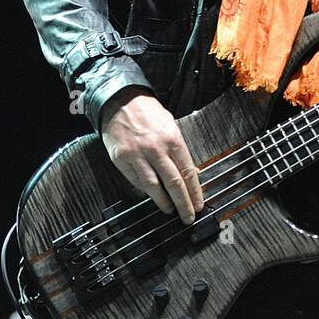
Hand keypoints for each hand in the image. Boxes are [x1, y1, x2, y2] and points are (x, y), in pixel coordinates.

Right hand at [100, 88, 204, 223]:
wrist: (120, 101)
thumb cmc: (148, 113)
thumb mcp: (171, 126)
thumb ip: (180, 151)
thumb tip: (192, 173)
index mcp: (173, 139)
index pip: (187, 172)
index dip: (194, 192)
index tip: (199, 204)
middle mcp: (156, 149)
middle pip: (173, 183)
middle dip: (183, 203)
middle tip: (188, 216)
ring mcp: (137, 155)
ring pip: (153, 186)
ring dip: (164, 202)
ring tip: (170, 210)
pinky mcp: (121, 159)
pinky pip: (136, 181)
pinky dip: (146, 191)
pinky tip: (152, 196)